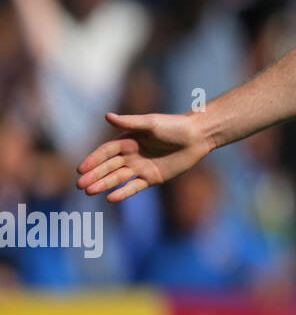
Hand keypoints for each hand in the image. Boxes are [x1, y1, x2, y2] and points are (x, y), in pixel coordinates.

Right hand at [76, 112, 211, 201]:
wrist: (197, 137)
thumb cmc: (174, 126)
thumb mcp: (151, 123)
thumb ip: (129, 121)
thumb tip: (107, 116)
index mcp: (129, 140)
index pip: (106, 152)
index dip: (93, 160)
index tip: (80, 169)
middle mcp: (132, 154)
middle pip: (108, 167)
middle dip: (94, 175)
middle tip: (79, 185)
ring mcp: (141, 167)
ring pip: (118, 178)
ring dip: (104, 185)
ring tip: (89, 192)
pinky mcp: (152, 178)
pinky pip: (134, 187)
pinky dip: (123, 192)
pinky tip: (110, 198)